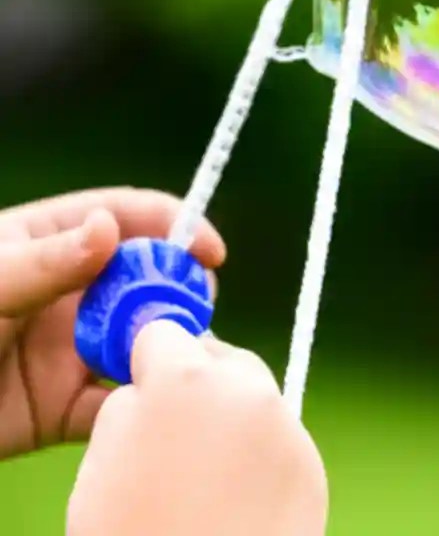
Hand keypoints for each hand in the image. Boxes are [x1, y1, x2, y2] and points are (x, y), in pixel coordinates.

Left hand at [0, 188, 224, 458]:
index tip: (208, 250)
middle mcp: (65, 295)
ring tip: (179, 360)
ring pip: (141, 341)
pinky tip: (155, 406)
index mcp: (42, 245)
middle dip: (179, 292)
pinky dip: (144, 407)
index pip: (122, 217)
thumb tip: (111, 228)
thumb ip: (42, 262)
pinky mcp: (64, 409)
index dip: (173, 225)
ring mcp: (68, 351)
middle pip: (144, 280)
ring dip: (168, 349)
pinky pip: (117, 404)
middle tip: (195, 313)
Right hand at [68, 322, 328, 535]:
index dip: (148, 357)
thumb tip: (151, 386)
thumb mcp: (103, 461)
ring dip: (231, 416)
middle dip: (197, 382)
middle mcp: (248, 389)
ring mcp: (287, 425)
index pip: (165, 331)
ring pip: (254, 398)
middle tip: (172, 432)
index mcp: (186, 379)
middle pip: (219, 358)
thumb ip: (132, 406)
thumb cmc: (140, 535)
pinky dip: (258, 452)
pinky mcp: (311, 462)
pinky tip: (234, 492)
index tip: (141, 379)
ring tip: (202, 471)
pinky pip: (278, 438)